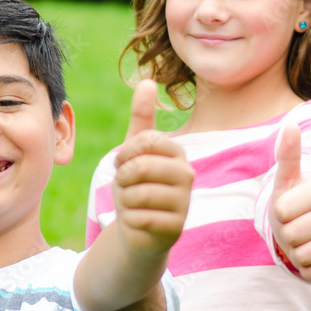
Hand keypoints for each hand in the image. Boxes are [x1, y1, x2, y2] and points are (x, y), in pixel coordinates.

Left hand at [113, 80, 193, 255]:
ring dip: (125, 201)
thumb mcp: (134, 151)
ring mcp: (184, 202)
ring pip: (137, 194)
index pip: (145, 141)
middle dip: (123, 179)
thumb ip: (142, 118)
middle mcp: (187, 175)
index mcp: (177, 153)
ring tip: (134, 205)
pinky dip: (130, 221)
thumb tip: (147, 81)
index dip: (125, 154)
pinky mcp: (176, 228)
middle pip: (140, 167)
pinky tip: (138, 222)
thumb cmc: (136, 186)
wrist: (139, 229)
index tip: (124, 165)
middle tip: (127, 188)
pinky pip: (139, 218)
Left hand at [268, 123, 310, 282]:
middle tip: (294, 227)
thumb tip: (291, 124)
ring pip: (302, 256)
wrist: (309, 228)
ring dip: (295, 253)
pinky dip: (308, 270)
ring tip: (303, 240)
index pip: (280, 211)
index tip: (288, 209)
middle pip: (291, 235)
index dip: (276, 214)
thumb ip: (288, 154)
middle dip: (285, 235)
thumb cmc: (293, 203)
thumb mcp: (286, 181)